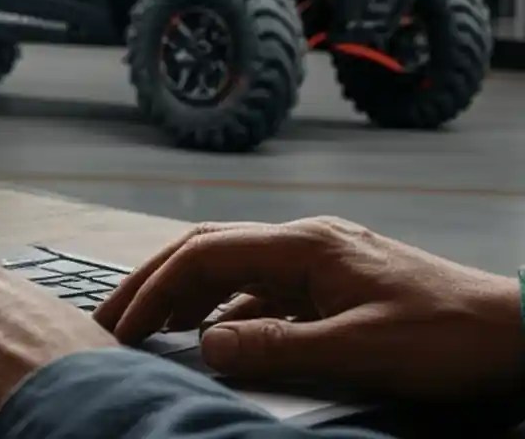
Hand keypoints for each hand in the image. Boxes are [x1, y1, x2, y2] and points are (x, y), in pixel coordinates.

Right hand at [95, 217, 524, 399]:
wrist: (519, 333)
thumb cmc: (450, 336)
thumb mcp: (361, 350)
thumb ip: (279, 348)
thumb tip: (205, 345)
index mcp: (306, 245)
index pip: (205, 254)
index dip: (154, 289)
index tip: (120, 326)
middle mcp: (306, 243)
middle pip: (207, 251)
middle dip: (153, 283)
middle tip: (110, 319)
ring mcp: (320, 263)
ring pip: (232, 271)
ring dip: (185, 297)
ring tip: (147, 330)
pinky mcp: (334, 286)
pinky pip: (262, 295)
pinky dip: (226, 315)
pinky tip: (214, 341)